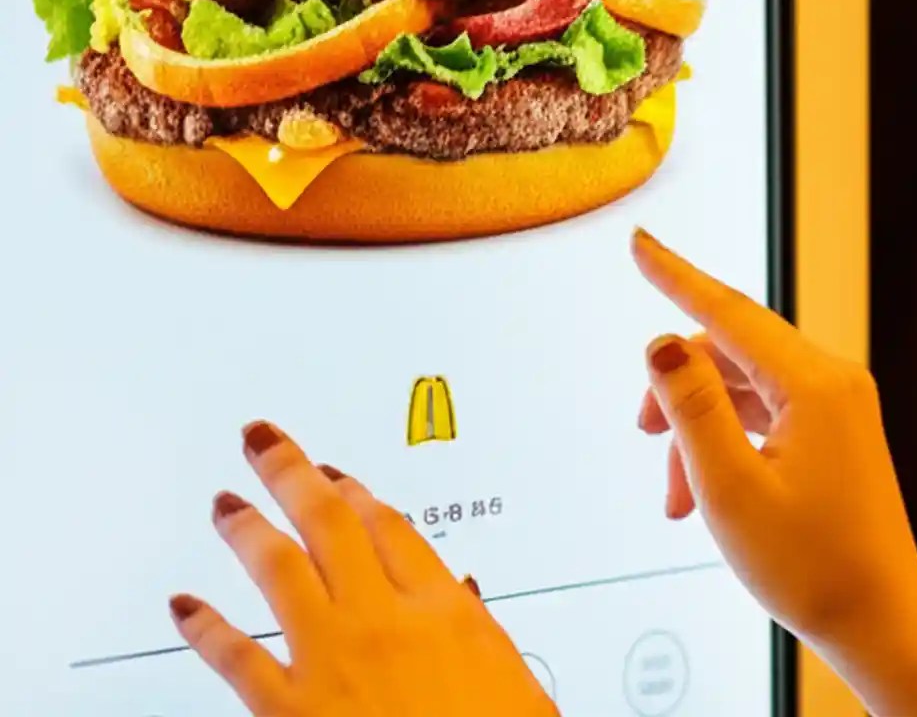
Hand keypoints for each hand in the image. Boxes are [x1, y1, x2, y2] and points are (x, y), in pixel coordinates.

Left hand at [170, 422, 557, 716]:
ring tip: (225, 503)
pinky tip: (184, 607)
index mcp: (444, 609)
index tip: (339, 475)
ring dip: (246, 529)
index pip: (389, 529)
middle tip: (263, 443)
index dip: (358, 493)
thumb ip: (481, 629)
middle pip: (329, 525)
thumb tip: (465, 597)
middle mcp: (383, 620)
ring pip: (278, 570)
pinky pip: (236, 656)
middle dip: (290, 474)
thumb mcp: (514, 679)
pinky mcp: (289, 707)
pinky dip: (205, 627)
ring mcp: (332, 658)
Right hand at [632, 228, 916, 716]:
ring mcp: (838, 408)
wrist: (878, 620)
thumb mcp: (730, 488)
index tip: (640, 243)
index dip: (676, 277)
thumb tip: (663, 344)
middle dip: (678, 390)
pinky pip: (766, 414)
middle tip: (643, 434)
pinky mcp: (835, 434)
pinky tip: (703, 492)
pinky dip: (727, 443)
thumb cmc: (812, 566)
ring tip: (678, 497)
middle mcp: (833, 383)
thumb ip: (692, 407)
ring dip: (700, 430)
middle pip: (732, 354)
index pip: (730, 312)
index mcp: (815, 386)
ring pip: (744, 390)